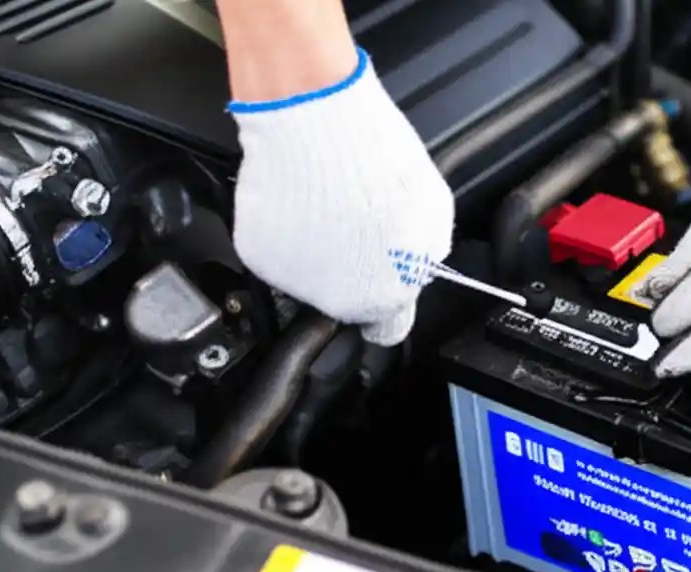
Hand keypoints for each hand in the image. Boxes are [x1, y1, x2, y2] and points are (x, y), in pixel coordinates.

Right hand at [230, 49, 453, 345]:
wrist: (314, 122)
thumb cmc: (375, 158)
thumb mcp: (433, 210)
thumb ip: (426, 254)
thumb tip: (419, 267)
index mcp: (385, 295)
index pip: (388, 330)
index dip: (388, 307)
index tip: (384, 291)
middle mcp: (335, 299)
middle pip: (347, 300)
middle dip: (354, 271)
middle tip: (357, 224)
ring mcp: (292, 279)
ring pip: (309, 277)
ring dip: (318, 250)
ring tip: (328, 205)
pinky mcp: (257, 255)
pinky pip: (277, 252)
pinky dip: (284, 232)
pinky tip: (300, 202)